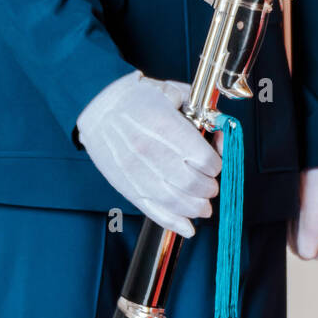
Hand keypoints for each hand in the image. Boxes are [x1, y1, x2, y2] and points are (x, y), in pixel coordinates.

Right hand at [75, 70, 221, 237]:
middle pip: (193, 184)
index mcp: (163, 126)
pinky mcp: (128, 188)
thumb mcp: (170, 90)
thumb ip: (199, 108)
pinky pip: (154, 212)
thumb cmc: (134, 98)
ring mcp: (138, 173)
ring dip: (197, 207)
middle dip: (209, 187)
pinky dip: (174, 223)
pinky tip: (188, 227)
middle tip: (211, 183)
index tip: (215, 162)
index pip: (203, 159)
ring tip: (203, 204)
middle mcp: (150, 152)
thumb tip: (220, 129)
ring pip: (177, 202)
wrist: (97, 109)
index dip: (216, 163)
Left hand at [287, 168, 317, 259]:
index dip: (305, 236)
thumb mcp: (315, 198)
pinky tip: (301, 203)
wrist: (317, 151)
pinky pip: (305, 230)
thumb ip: (312, 229)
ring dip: (298, 223)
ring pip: (307, 239)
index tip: (302, 212)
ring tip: (301, 201)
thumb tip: (306, 255)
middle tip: (300, 204)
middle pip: (313, 246)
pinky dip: (298, 219)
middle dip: (301, 229)